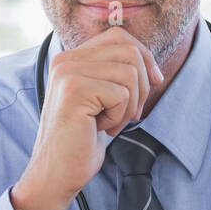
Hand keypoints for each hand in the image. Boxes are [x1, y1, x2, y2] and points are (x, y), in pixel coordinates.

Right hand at [11, 25, 165, 209]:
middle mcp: (65, 60)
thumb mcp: (102, 100)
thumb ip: (115, 74)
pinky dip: (120, 116)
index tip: (153, 82)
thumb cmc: (82, 140)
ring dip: (130, 104)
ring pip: (130, 73)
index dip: (144, 56)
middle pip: (130, 52)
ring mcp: (67, 73)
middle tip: (129, 113)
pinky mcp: (74, 90)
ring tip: (110, 123)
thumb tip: (149, 62)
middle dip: (142, 86)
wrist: (57, 173)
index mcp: (71, 58)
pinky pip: (121, 94)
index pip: (119, 36)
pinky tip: (101, 128)